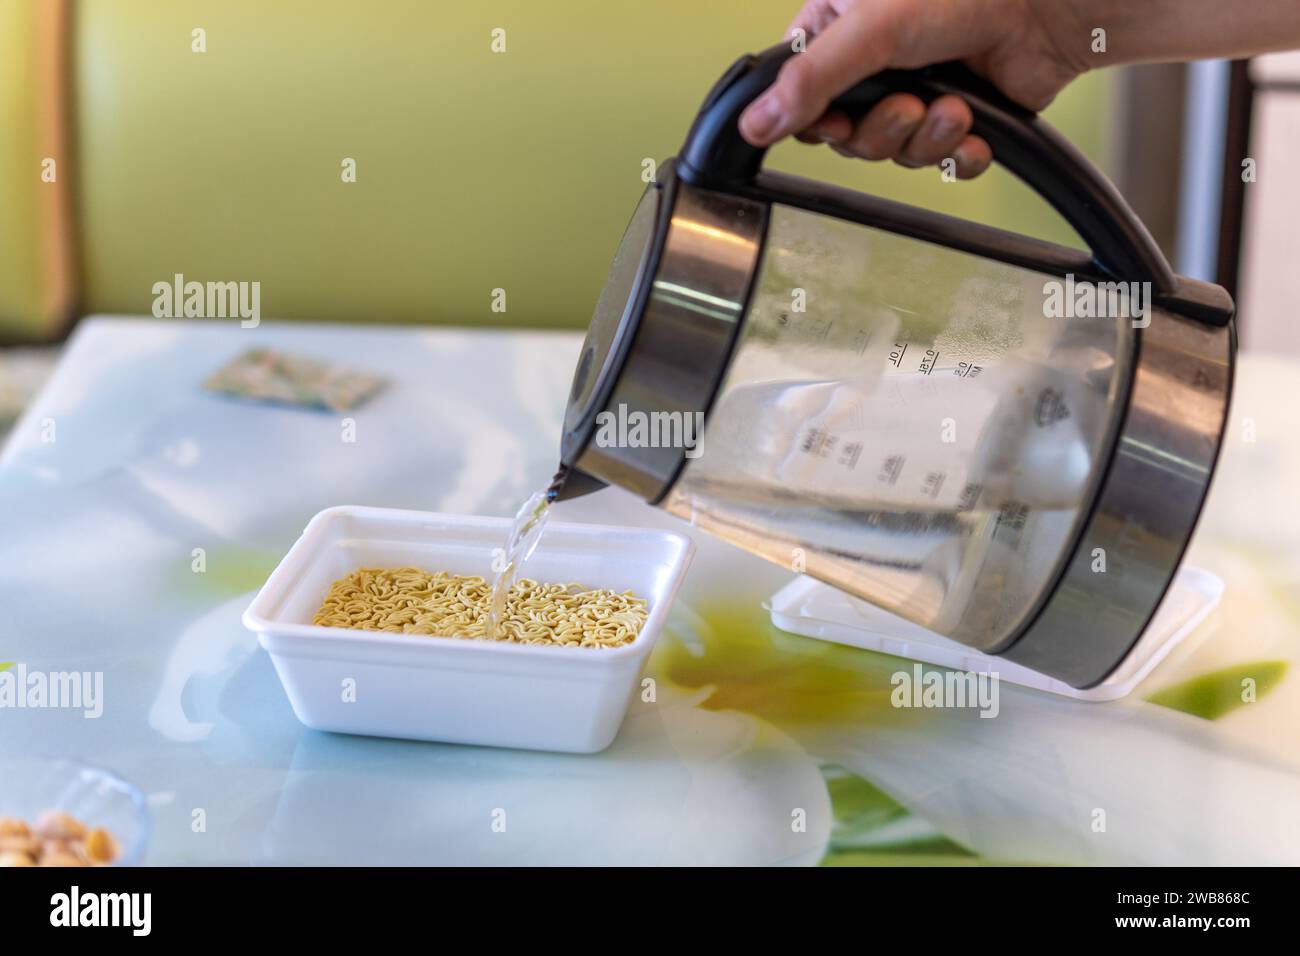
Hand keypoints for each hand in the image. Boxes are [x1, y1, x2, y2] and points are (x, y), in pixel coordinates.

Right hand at [738, 0, 1090, 178]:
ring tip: (953, 110)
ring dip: (925, 141)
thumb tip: (753, 123)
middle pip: (846, 134)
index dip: (815, 119)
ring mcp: (916, 90)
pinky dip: (957, 155)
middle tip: (907, 106)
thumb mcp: (871, 30)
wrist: (1051, 8)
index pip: (800, 93)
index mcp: (838, 25)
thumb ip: (810, 80)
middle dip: (881, 130)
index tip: (835, 120)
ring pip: (892, 152)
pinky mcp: (957, 117)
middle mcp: (874, 61)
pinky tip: (974, 132)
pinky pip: (938, 163)